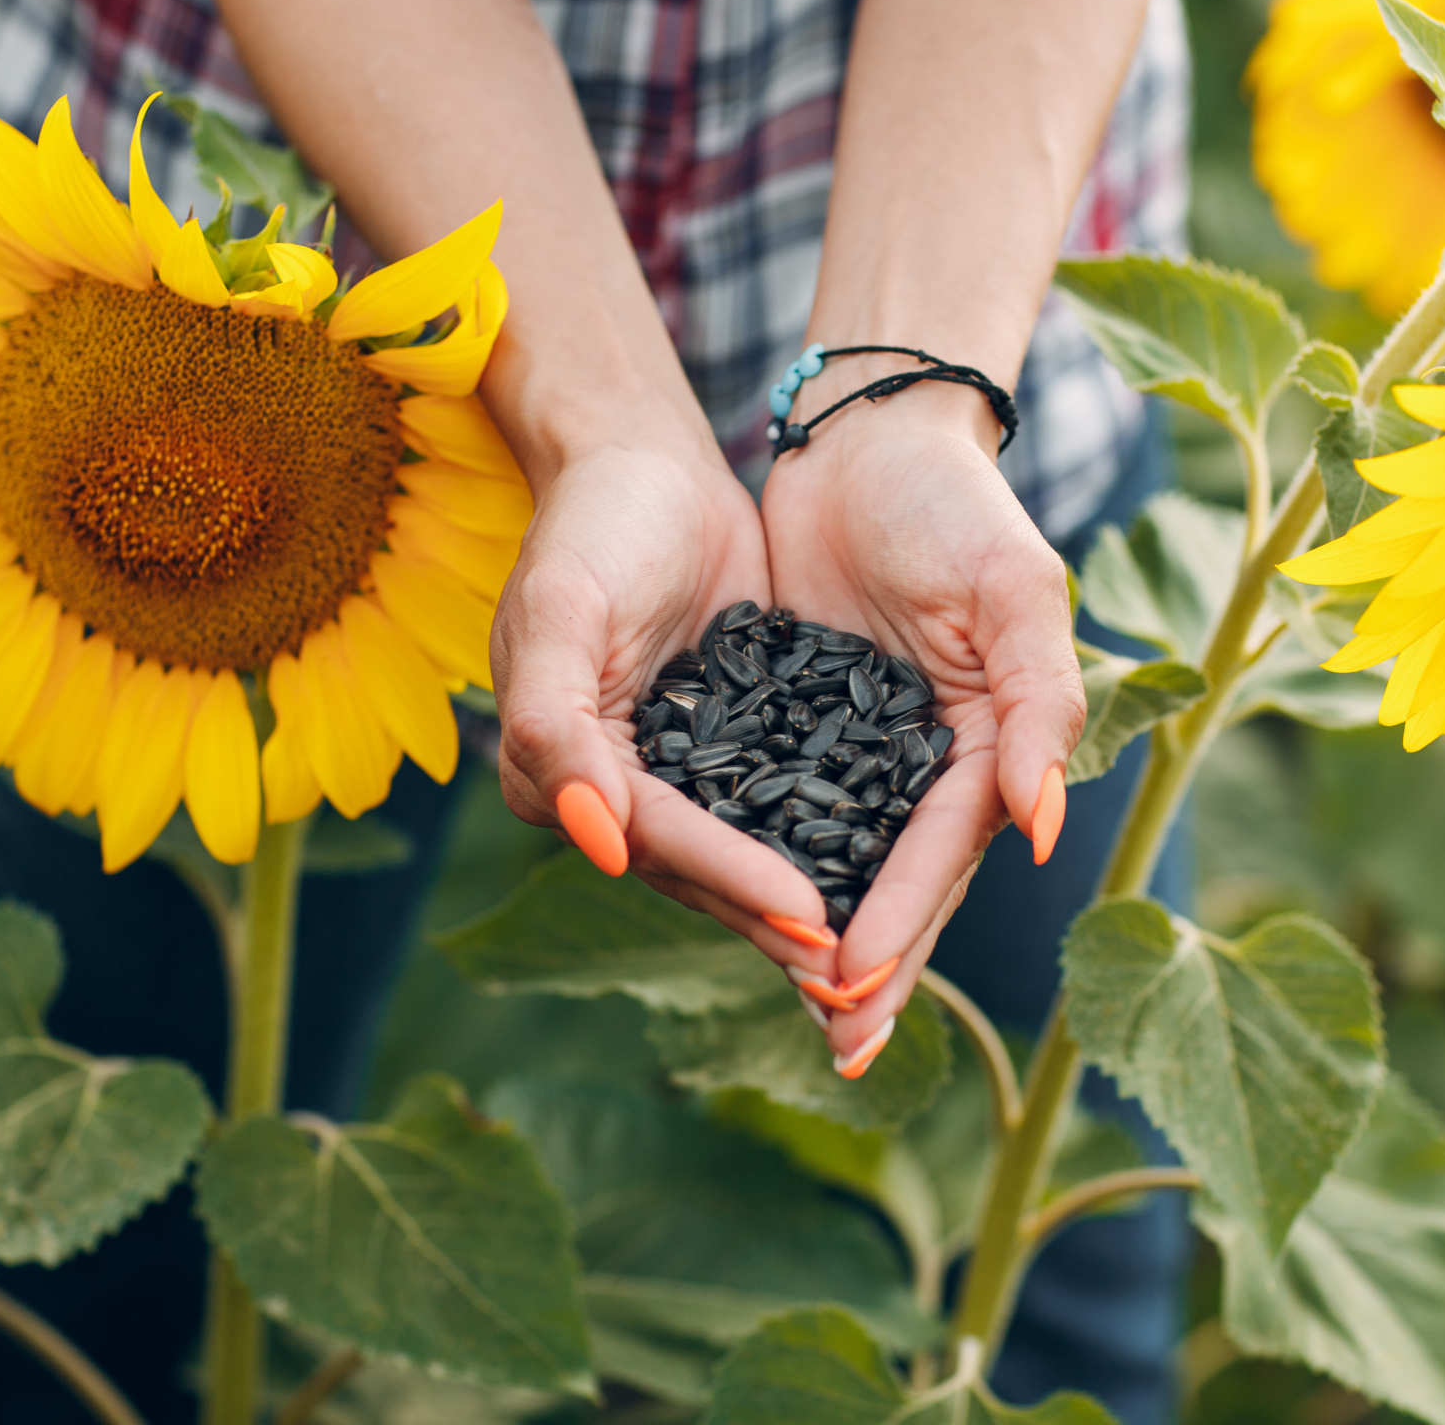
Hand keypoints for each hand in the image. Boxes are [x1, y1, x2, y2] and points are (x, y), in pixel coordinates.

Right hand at [491, 442, 845, 979]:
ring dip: (809, 905)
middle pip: (703, 866)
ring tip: (882, 961)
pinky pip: (781, 802)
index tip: (809, 919)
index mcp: (561, 768)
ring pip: (748, 850)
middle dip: (779, 923)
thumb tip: (595, 838)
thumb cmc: (592, 524)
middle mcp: (617, 786)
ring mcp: (679, 768)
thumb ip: (553, 725)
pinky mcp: (735, 740)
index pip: (656, 837)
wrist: (644, 463)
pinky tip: (890, 875)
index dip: (732, 879)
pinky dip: (828, 840)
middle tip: (860, 982)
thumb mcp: (560, 609)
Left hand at [761, 367, 1084, 1063]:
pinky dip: (760, 859)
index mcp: (984, 741)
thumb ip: (1039, 705)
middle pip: (896, 878)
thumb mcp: (1013, 591)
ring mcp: (857, 746)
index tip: (857, 985)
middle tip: (837, 1046)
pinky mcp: (794, 719)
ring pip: (837, 859)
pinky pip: (777, 804)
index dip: (906, 919)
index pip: (945, 849)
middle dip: (870, 964)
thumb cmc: (951, 505)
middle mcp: (924, 759)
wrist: (867, 441)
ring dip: (815, 934)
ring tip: (795, 1012)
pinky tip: (730, 908)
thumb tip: (1045, 831)